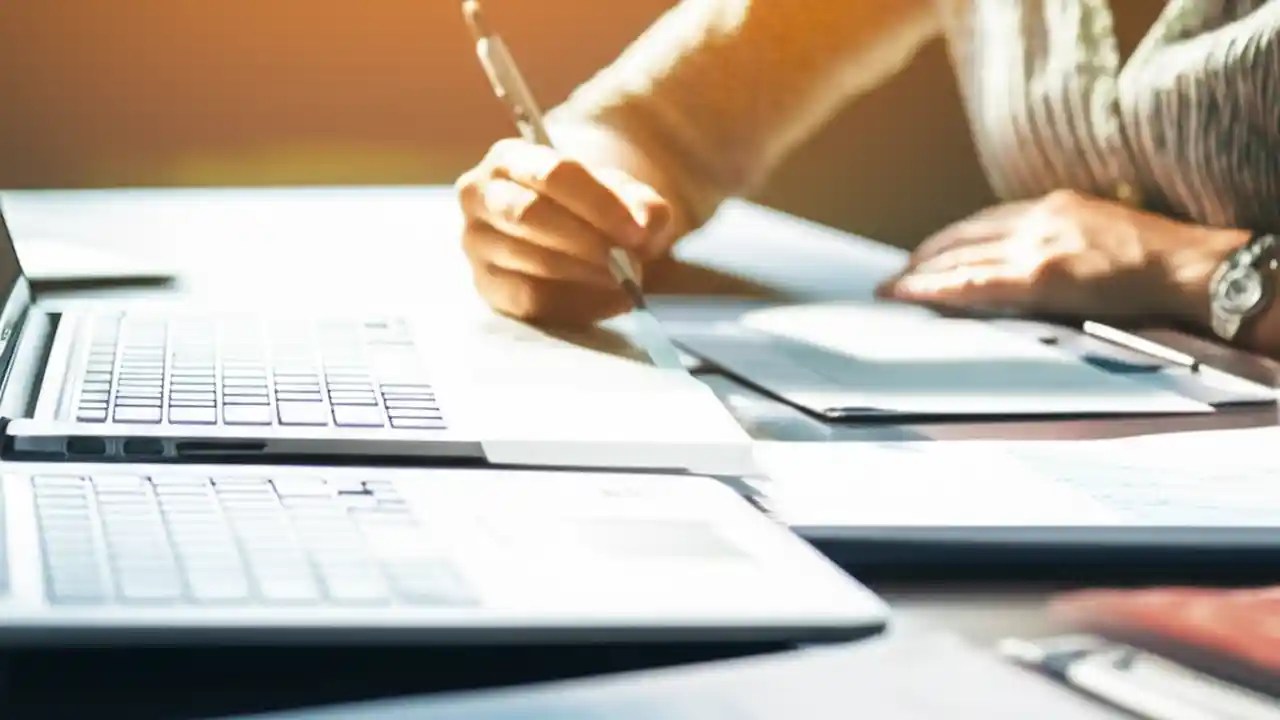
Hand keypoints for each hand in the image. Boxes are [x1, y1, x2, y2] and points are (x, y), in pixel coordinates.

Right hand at [456, 138, 671, 324]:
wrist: (568, 225)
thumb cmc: (591, 203)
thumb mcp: (623, 193)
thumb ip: (642, 203)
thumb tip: (646, 226)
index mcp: (510, 158)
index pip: (553, 175)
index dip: (598, 204)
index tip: (636, 232)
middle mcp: (480, 196)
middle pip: (530, 215)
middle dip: (587, 242)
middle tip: (631, 263)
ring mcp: (476, 242)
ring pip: (531, 261)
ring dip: (585, 274)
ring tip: (626, 281)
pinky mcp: (486, 284)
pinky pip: (529, 300)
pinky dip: (576, 303)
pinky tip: (610, 301)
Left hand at [877, 190, 1244, 325]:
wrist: (1184, 265)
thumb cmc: (1154, 258)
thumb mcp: (1098, 230)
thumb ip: (1060, 239)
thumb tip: (1032, 263)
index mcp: (1051, 206)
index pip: (984, 220)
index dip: (949, 238)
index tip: (925, 252)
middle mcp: (1035, 219)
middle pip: (963, 236)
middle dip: (924, 256)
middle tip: (895, 275)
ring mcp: (1033, 246)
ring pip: (960, 258)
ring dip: (920, 275)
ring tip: (892, 291)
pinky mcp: (1036, 276)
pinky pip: (972, 283)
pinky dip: (937, 289)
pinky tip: (912, 296)